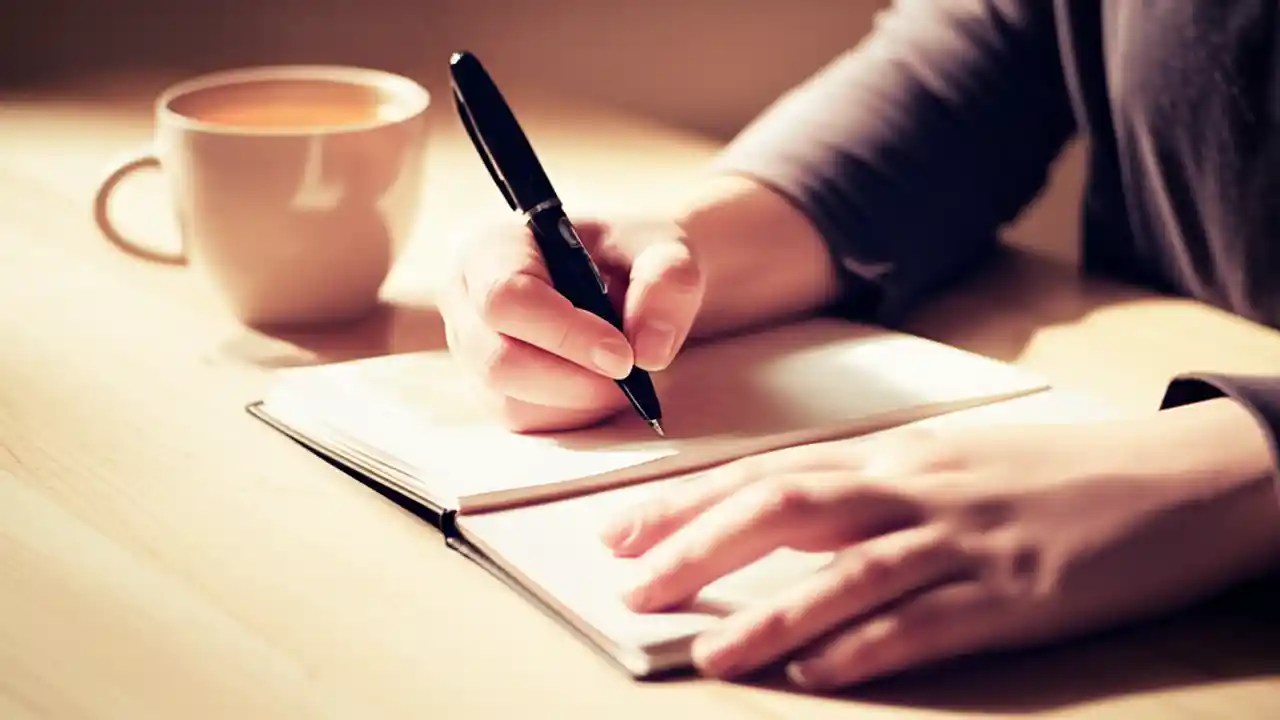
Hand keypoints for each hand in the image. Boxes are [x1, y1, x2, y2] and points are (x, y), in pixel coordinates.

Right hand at [440, 217, 704, 431]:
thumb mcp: (665, 249)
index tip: (622, 356)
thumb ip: (666, 283)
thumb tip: (649, 350)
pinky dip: (572, 416)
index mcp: (491, 246)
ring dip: (579, 402)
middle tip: (631, 376)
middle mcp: (465, 299)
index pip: (506, 297)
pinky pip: (523, 422)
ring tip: (624, 378)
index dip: (563, 334)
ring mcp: (471, 350)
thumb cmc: (634, 255)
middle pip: (499, 359)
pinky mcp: (488, 391)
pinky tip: (603, 389)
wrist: (630, 276)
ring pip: (511, 400)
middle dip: (574, 379)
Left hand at [601, 398, 1279, 688]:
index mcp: (897, 456)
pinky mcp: (1017, 595)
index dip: (689, 502)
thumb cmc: (1055, 473)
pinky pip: (927, 623)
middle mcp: (918, 489)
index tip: (622, 530)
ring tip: (708, 649)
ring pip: (847, 572)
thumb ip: (872, 486)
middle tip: (633, 584)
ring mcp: (967, 541)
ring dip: (770, 614)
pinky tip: (821, 671)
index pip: (770, 471)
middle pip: (789, 507)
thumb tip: (781, 520)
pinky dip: (866, 648)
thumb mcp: (954, 462)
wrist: (1181, 478)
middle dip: (700, 545)